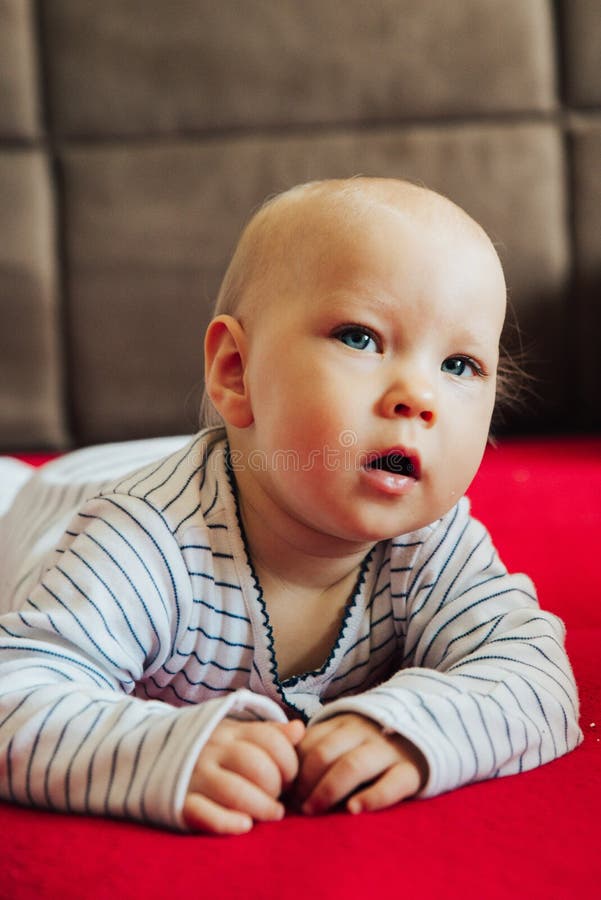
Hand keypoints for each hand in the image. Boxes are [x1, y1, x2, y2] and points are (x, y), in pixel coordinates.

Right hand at [183, 718, 304, 833]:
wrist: (149, 755)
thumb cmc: (208, 750)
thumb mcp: (236, 733)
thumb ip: (268, 733)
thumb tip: (299, 730)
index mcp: (230, 731)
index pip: (271, 740)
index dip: (290, 761)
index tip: (291, 777)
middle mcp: (213, 750)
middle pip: (257, 766)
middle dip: (276, 786)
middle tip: (279, 798)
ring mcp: (195, 776)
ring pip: (235, 791)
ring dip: (260, 806)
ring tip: (272, 814)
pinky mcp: (179, 802)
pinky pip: (204, 813)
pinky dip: (227, 822)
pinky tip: (245, 826)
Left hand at [295, 713, 426, 815]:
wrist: (431, 725)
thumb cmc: (375, 741)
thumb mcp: (347, 734)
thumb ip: (319, 745)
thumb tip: (282, 771)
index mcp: (344, 723)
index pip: (309, 743)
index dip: (293, 769)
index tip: (284, 792)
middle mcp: (364, 732)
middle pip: (324, 754)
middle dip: (305, 782)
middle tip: (297, 807)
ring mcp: (388, 749)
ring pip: (352, 766)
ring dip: (327, 790)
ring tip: (312, 812)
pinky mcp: (412, 770)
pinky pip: (391, 783)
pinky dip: (371, 797)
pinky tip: (353, 810)